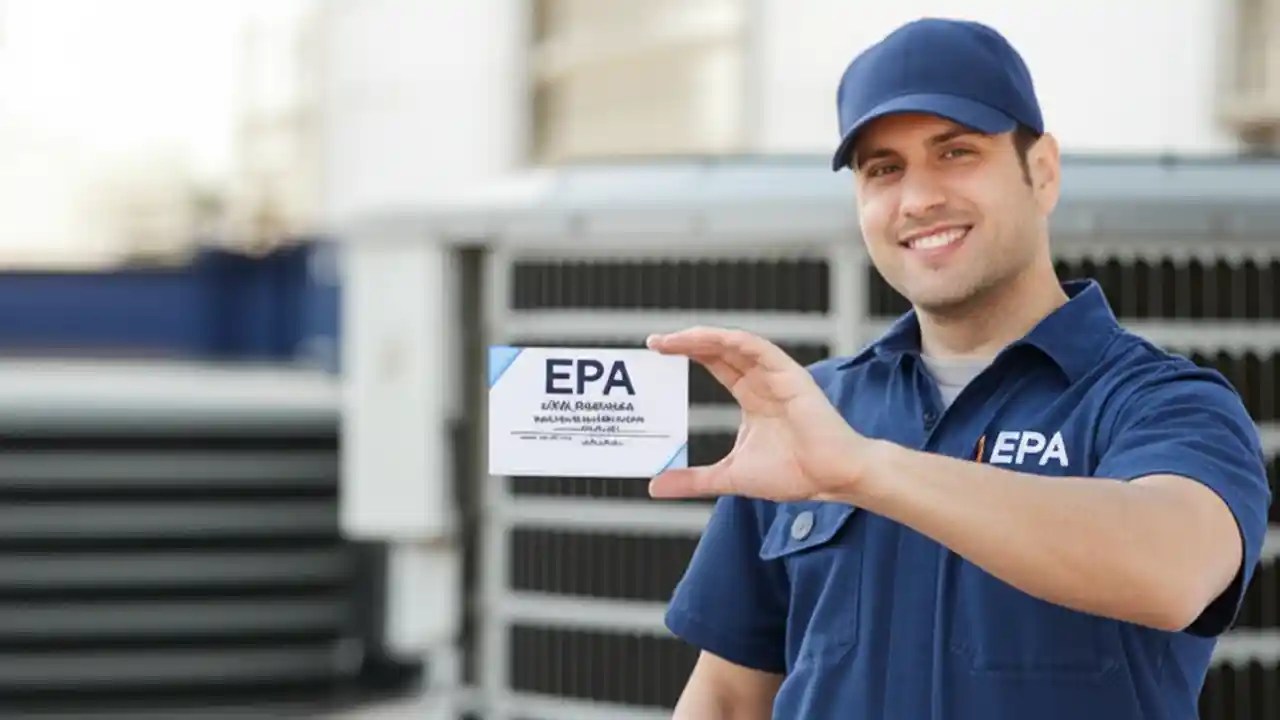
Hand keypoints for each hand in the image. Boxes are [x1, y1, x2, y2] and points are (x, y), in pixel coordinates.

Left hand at [645, 327, 870, 501]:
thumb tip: (655, 486)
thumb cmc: (795, 474)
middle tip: (654, 342)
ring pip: (736, 344)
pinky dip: (734, 341)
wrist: (832, 479)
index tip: (656, 351)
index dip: (687, 353)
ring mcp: (777, 376)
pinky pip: (760, 349)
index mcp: (751, 396)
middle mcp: (762, 381)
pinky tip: (710, 340)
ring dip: (704, 338)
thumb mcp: (729, 476)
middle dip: (686, 342)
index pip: (714, 364)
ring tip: (673, 340)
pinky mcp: (791, 376)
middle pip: (719, 350)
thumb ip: (693, 479)